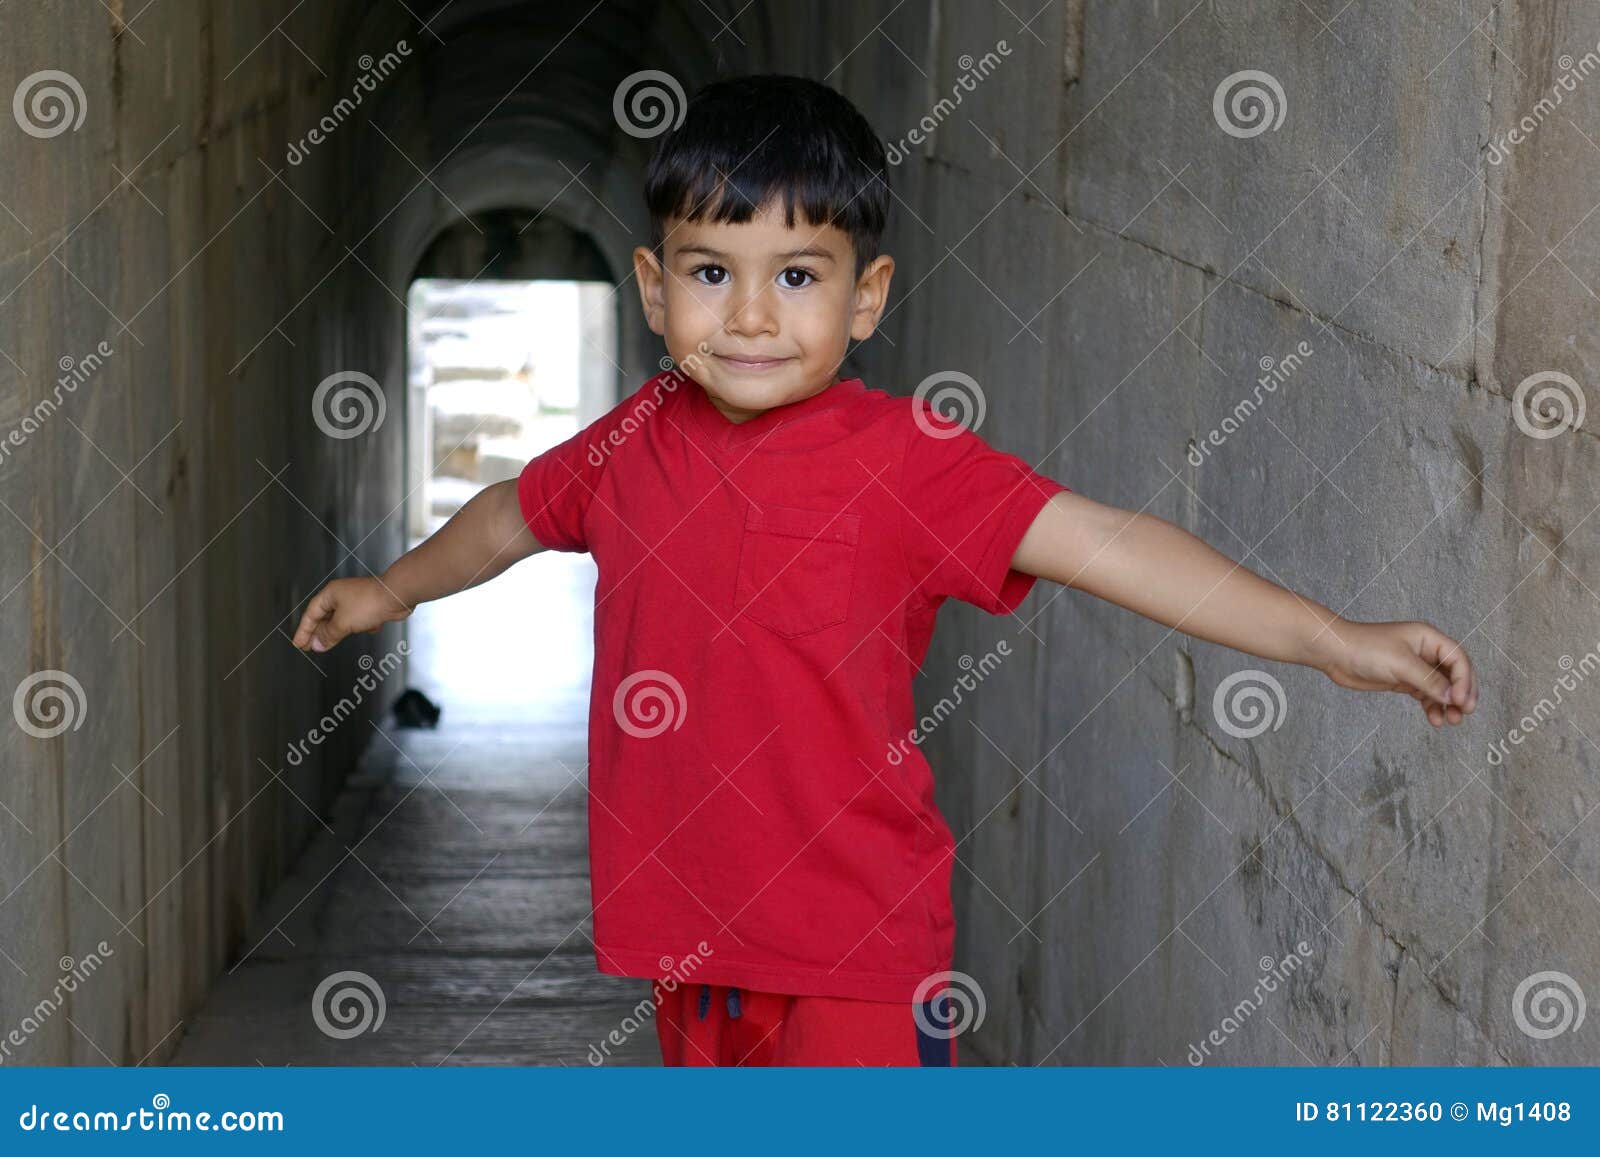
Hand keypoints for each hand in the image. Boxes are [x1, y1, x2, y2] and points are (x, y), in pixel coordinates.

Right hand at [292, 577, 409, 652]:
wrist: (397, 595)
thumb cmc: (370, 601)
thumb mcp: (343, 623)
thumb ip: (328, 635)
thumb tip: (317, 644)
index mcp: (330, 594)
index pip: (310, 614)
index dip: (303, 630)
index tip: (298, 644)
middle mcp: (342, 595)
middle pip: (324, 617)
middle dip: (317, 633)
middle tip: (309, 647)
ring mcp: (356, 600)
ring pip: (342, 619)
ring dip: (337, 632)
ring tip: (329, 644)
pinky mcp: (370, 606)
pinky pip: (359, 620)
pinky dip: (359, 627)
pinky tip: (365, 631)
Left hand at [1312, 618, 1477, 727]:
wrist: (1335, 654)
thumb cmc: (1365, 648)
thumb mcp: (1401, 664)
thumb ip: (1428, 680)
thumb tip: (1452, 697)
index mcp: (1429, 638)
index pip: (1458, 659)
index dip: (1464, 680)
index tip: (1460, 700)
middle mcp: (1425, 651)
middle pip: (1454, 674)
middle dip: (1462, 693)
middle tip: (1465, 712)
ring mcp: (1415, 667)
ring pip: (1441, 687)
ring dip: (1449, 704)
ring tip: (1452, 721)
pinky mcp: (1403, 680)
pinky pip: (1426, 695)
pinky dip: (1432, 707)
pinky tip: (1435, 719)